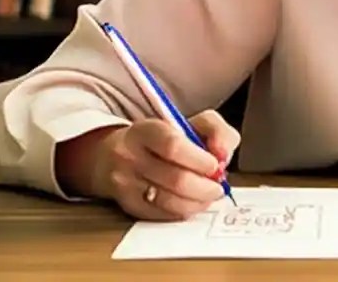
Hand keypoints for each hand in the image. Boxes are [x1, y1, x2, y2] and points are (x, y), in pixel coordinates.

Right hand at [93, 110, 241, 220]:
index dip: (199, 160)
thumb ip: (216, 131)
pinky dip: (184, 211)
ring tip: (208, 195)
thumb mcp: (191, 122)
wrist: (114, 155)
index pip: (173, 146)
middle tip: (218, 187)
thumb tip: (223, 155)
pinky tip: (192, 203)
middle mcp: (130, 156)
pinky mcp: (128, 205)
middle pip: (175, 178)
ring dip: (197, 202)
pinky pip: (162, 214)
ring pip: (169, 201)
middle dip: (205, 187)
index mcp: (146, 130)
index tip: (215, 165)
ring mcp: (126, 183)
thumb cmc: (162, 139)